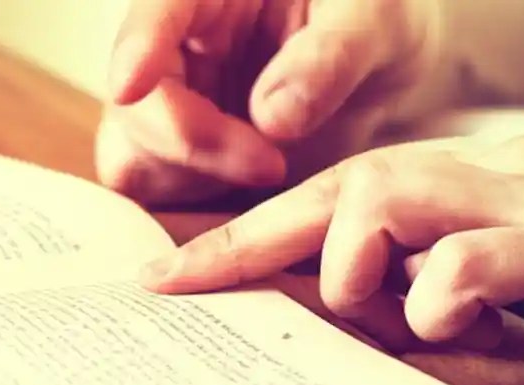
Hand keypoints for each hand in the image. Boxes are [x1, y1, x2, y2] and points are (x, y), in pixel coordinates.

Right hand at [96, 0, 444, 205]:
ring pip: (134, 163)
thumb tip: (273, 116)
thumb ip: (331, 55)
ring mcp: (166, 116)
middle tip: (273, 166)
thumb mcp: (378, 21)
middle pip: (132, 104)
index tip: (131, 84)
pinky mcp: (176, 174)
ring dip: (196, 186)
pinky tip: (256, 217)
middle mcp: (171, 54)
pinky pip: (158, 209)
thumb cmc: (380, 30)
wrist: (392, 85)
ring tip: (277, 178)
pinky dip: (195, 225)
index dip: (136, 46)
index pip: (156, 11)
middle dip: (191, 141)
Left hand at [138, 134, 523, 347]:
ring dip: (353, 273)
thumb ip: (409, 296)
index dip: (241, 238)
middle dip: (241, 243)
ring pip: (377, 196)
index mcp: (468, 184)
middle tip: (173, 283)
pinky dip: (436, 305)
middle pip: (339, 184)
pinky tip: (469, 329)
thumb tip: (314, 323)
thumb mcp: (486, 297)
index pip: (332, 198)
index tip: (160, 276)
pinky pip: (460, 263)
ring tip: (407, 325)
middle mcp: (491, 174)